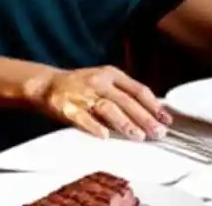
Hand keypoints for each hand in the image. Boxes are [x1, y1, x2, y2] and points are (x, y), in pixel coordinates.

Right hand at [24, 66, 170, 140]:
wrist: (46, 84)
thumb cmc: (80, 86)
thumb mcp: (103, 81)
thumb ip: (124, 93)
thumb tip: (153, 113)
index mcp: (110, 74)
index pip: (137, 89)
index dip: (153, 105)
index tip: (166, 120)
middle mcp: (97, 81)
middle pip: (126, 100)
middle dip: (144, 118)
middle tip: (157, 133)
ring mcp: (82, 94)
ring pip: (107, 108)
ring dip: (124, 123)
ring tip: (138, 136)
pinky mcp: (66, 106)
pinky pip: (82, 118)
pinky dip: (94, 127)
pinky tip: (104, 136)